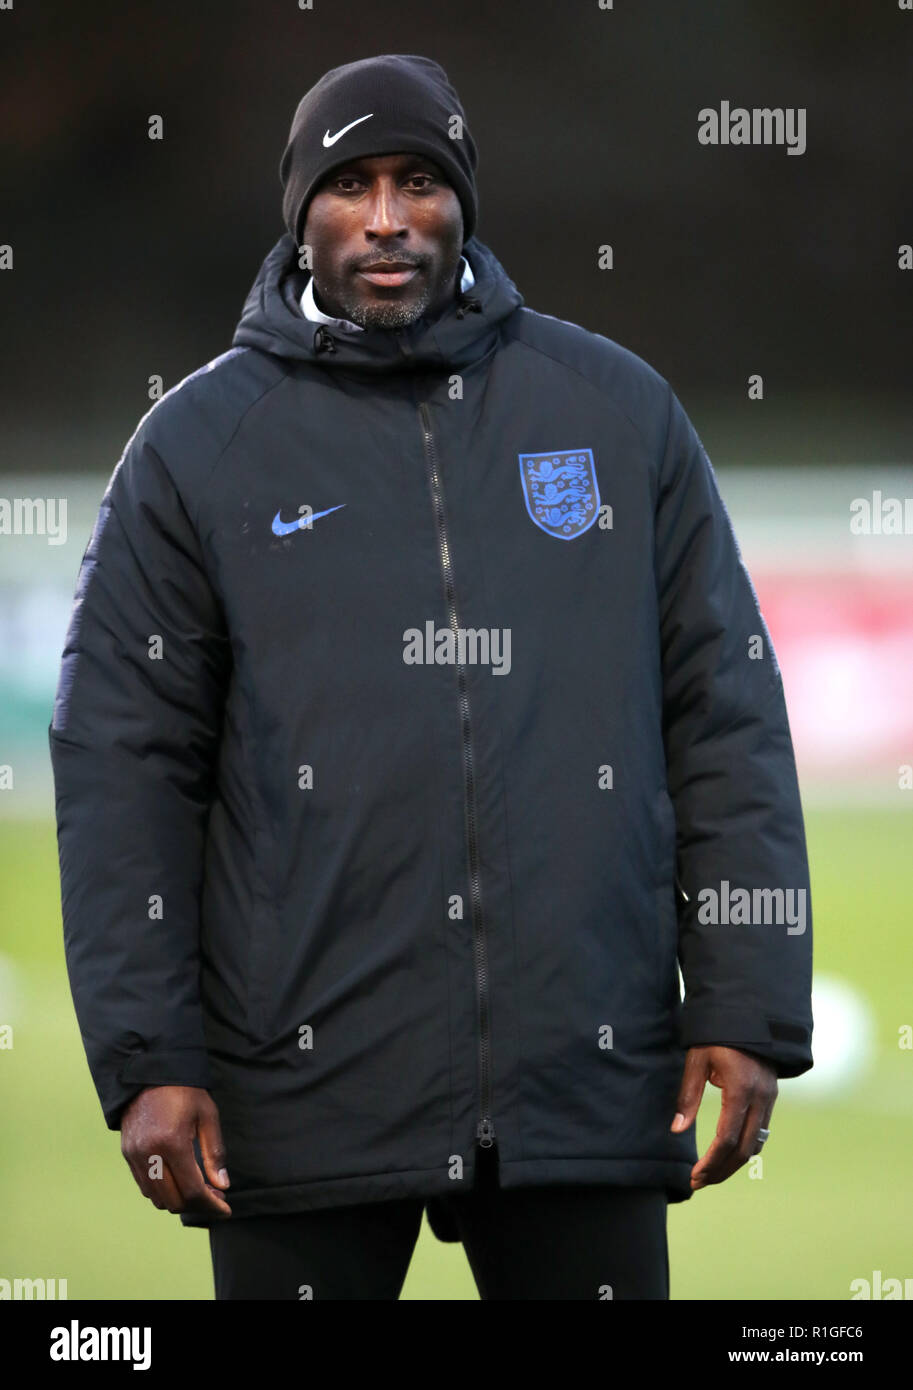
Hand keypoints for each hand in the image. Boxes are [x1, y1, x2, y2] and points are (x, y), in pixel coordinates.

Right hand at [120, 1085, 231, 1216]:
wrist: (149, 1072)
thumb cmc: (184, 1090)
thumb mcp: (207, 1116)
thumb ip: (215, 1153)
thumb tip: (222, 1186)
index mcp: (172, 1142)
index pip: (192, 1190)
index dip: (211, 1205)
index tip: (226, 1209)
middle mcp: (149, 1153)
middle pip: (173, 1200)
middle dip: (197, 1205)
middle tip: (216, 1197)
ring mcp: (134, 1155)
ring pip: (157, 1198)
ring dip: (179, 1201)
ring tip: (199, 1190)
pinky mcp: (127, 1154)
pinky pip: (144, 1186)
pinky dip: (163, 1192)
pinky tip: (179, 1181)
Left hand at [670, 1046, 776, 1189]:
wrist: (748, 1014)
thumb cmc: (715, 1035)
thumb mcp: (697, 1060)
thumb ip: (688, 1095)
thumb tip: (676, 1130)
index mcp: (742, 1089)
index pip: (727, 1139)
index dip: (710, 1162)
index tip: (693, 1177)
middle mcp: (761, 1098)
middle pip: (744, 1150)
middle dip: (721, 1170)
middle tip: (698, 1182)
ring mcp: (770, 1099)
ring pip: (756, 1144)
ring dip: (734, 1163)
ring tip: (709, 1174)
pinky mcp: (771, 1097)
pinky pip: (761, 1132)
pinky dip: (745, 1148)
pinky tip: (727, 1154)